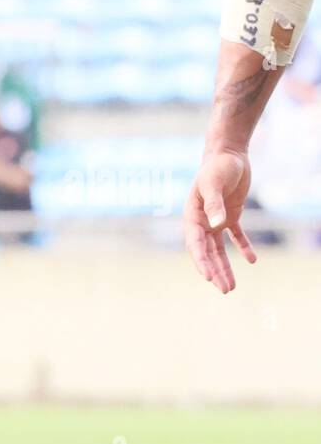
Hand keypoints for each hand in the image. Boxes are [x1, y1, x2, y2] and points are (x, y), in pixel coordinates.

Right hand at [184, 148, 256, 293]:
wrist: (228, 154)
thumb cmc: (216, 167)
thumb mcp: (214, 183)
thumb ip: (214, 204)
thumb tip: (216, 225)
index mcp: (192, 217)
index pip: (196, 244)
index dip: (201, 262)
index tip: (208, 278)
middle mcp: (202, 222)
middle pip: (207, 253)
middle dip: (215, 272)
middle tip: (225, 290)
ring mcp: (216, 220)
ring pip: (219, 250)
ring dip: (225, 267)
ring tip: (232, 287)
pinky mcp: (230, 215)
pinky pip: (236, 236)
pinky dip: (243, 248)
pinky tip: (252, 260)